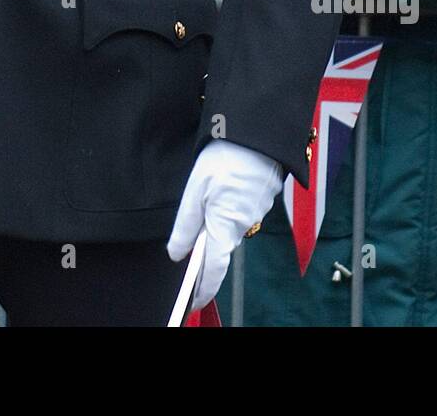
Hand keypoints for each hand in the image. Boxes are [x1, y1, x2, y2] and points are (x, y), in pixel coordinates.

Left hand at [167, 140, 281, 309]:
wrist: (257, 133)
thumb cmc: (226, 158)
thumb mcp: (195, 190)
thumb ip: (185, 225)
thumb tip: (176, 253)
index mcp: (225, 226)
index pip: (214, 269)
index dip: (203, 288)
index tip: (193, 302)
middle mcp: (243, 225)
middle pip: (221, 246)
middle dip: (206, 247)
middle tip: (188, 240)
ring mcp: (255, 212)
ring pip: (230, 226)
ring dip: (216, 221)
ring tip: (203, 200)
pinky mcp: (260, 199)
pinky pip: (240, 211)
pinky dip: (228, 207)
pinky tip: (221, 188)